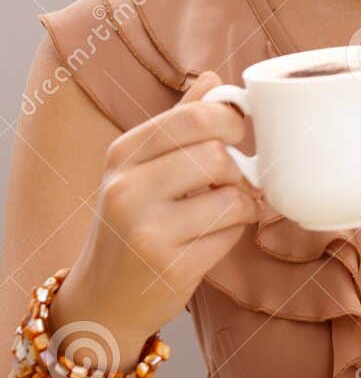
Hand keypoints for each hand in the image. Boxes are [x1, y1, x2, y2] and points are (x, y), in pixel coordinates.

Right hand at [54, 71, 262, 360]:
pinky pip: (230, 234)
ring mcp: (146, 229)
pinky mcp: (170, 266)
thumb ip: (178, 123)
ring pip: (230, 195)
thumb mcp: (140, 169)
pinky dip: (235, 233)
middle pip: (215, 154)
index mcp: (122, 154)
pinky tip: (217, 237)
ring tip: (232, 209)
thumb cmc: (131, 225)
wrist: (102, 300)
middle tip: (239, 178)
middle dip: (239, 166)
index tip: (241, 131)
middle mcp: (128, 188)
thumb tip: (212, 77)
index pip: (193, 116)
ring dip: (243, 203)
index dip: (231, 119)